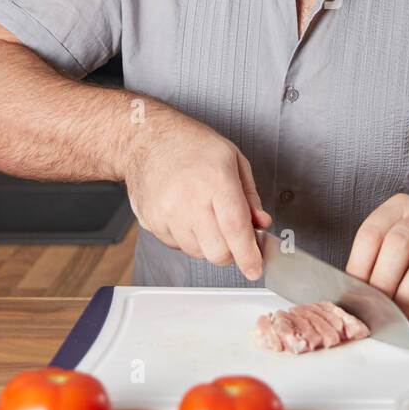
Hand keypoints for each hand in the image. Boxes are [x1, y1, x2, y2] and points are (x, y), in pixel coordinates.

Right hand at [123, 109, 272, 279]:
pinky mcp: (152, 222)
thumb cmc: (191, 145)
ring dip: (207, 244)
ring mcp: (168, 213)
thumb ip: (250, 196)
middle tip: (231, 236)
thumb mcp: (233, 159)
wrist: (147, 139)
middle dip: (230, 252)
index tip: (255, 270)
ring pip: (198, 253)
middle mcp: (191, 199)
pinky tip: (185, 214)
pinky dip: (186, 238)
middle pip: (218, 252)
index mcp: (216, 180)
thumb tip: (261, 223)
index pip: (236, 230)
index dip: (249, 256)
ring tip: (203, 214)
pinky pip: (177, 246)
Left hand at [346, 194, 408, 323]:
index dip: (358, 268)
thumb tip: (353, 293)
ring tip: (396, 315)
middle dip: (383, 284)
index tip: (354, 292)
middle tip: (376, 307)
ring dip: (407, 299)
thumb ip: (373, 261)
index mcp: (399, 207)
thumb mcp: (392, 242)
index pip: (371, 234)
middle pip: (399, 246)